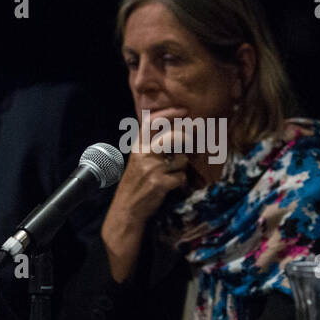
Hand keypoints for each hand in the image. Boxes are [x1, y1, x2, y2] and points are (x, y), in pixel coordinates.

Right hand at [102, 109, 188, 281]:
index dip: (169, 113)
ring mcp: (152, 169)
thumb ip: (151, 145)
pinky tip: (172, 185)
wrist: (127, 209)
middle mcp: (144, 155)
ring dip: (182, 167)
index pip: (152, 122)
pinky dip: (181, 182)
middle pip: (172, 136)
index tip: (184, 110)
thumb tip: (177, 131)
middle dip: (186, 137)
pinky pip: (182, 177)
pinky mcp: (160, 183)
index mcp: (138, 147)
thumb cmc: (135, 184)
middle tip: (192, 138)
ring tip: (172, 173)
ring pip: (182, 159)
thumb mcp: (138, 160)